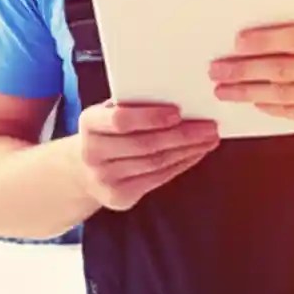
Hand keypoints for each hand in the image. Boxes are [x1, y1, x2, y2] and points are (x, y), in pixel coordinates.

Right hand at [73, 101, 219, 210]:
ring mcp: (104, 178)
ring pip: (155, 163)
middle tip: (209, 127)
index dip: (150, 117)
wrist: (83, 169)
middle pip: (144, 144)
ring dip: (187, 150)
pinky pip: (158, 178)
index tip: (178, 112)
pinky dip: (181, 165)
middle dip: (181, 135)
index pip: (121, 120)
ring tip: (209, 139)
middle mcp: (92, 153)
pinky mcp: (119, 197)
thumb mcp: (109, 112)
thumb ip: (133, 104)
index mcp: (89, 123)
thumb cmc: (107, 132)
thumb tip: (179, 96)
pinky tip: (196, 153)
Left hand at [208, 3, 293, 149]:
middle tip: (217, 69)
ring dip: (248, 91)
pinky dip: (269, 106)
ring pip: (284, 93)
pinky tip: (251, 101)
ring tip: (224, 89)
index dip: (265, 39)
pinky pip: (293, 112)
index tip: (236, 42)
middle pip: (284, 68)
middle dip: (245, 68)